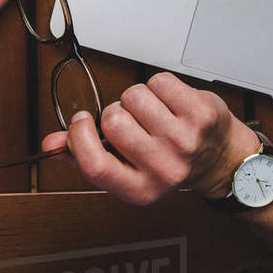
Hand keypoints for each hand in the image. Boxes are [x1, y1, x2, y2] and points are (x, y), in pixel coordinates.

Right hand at [40, 72, 261, 204]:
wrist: (220, 158)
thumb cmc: (169, 162)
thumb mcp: (127, 169)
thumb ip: (85, 155)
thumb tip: (51, 143)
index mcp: (140, 190)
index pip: (95, 165)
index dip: (80, 137)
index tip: (82, 121)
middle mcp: (164, 169)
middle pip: (113, 120)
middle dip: (116, 112)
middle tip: (133, 122)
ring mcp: (184, 141)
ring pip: (134, 96)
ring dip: (138, 98)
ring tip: (154, 113)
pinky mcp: (199, 113)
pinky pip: (158, 82)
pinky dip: (159, 86)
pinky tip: (170, 103)